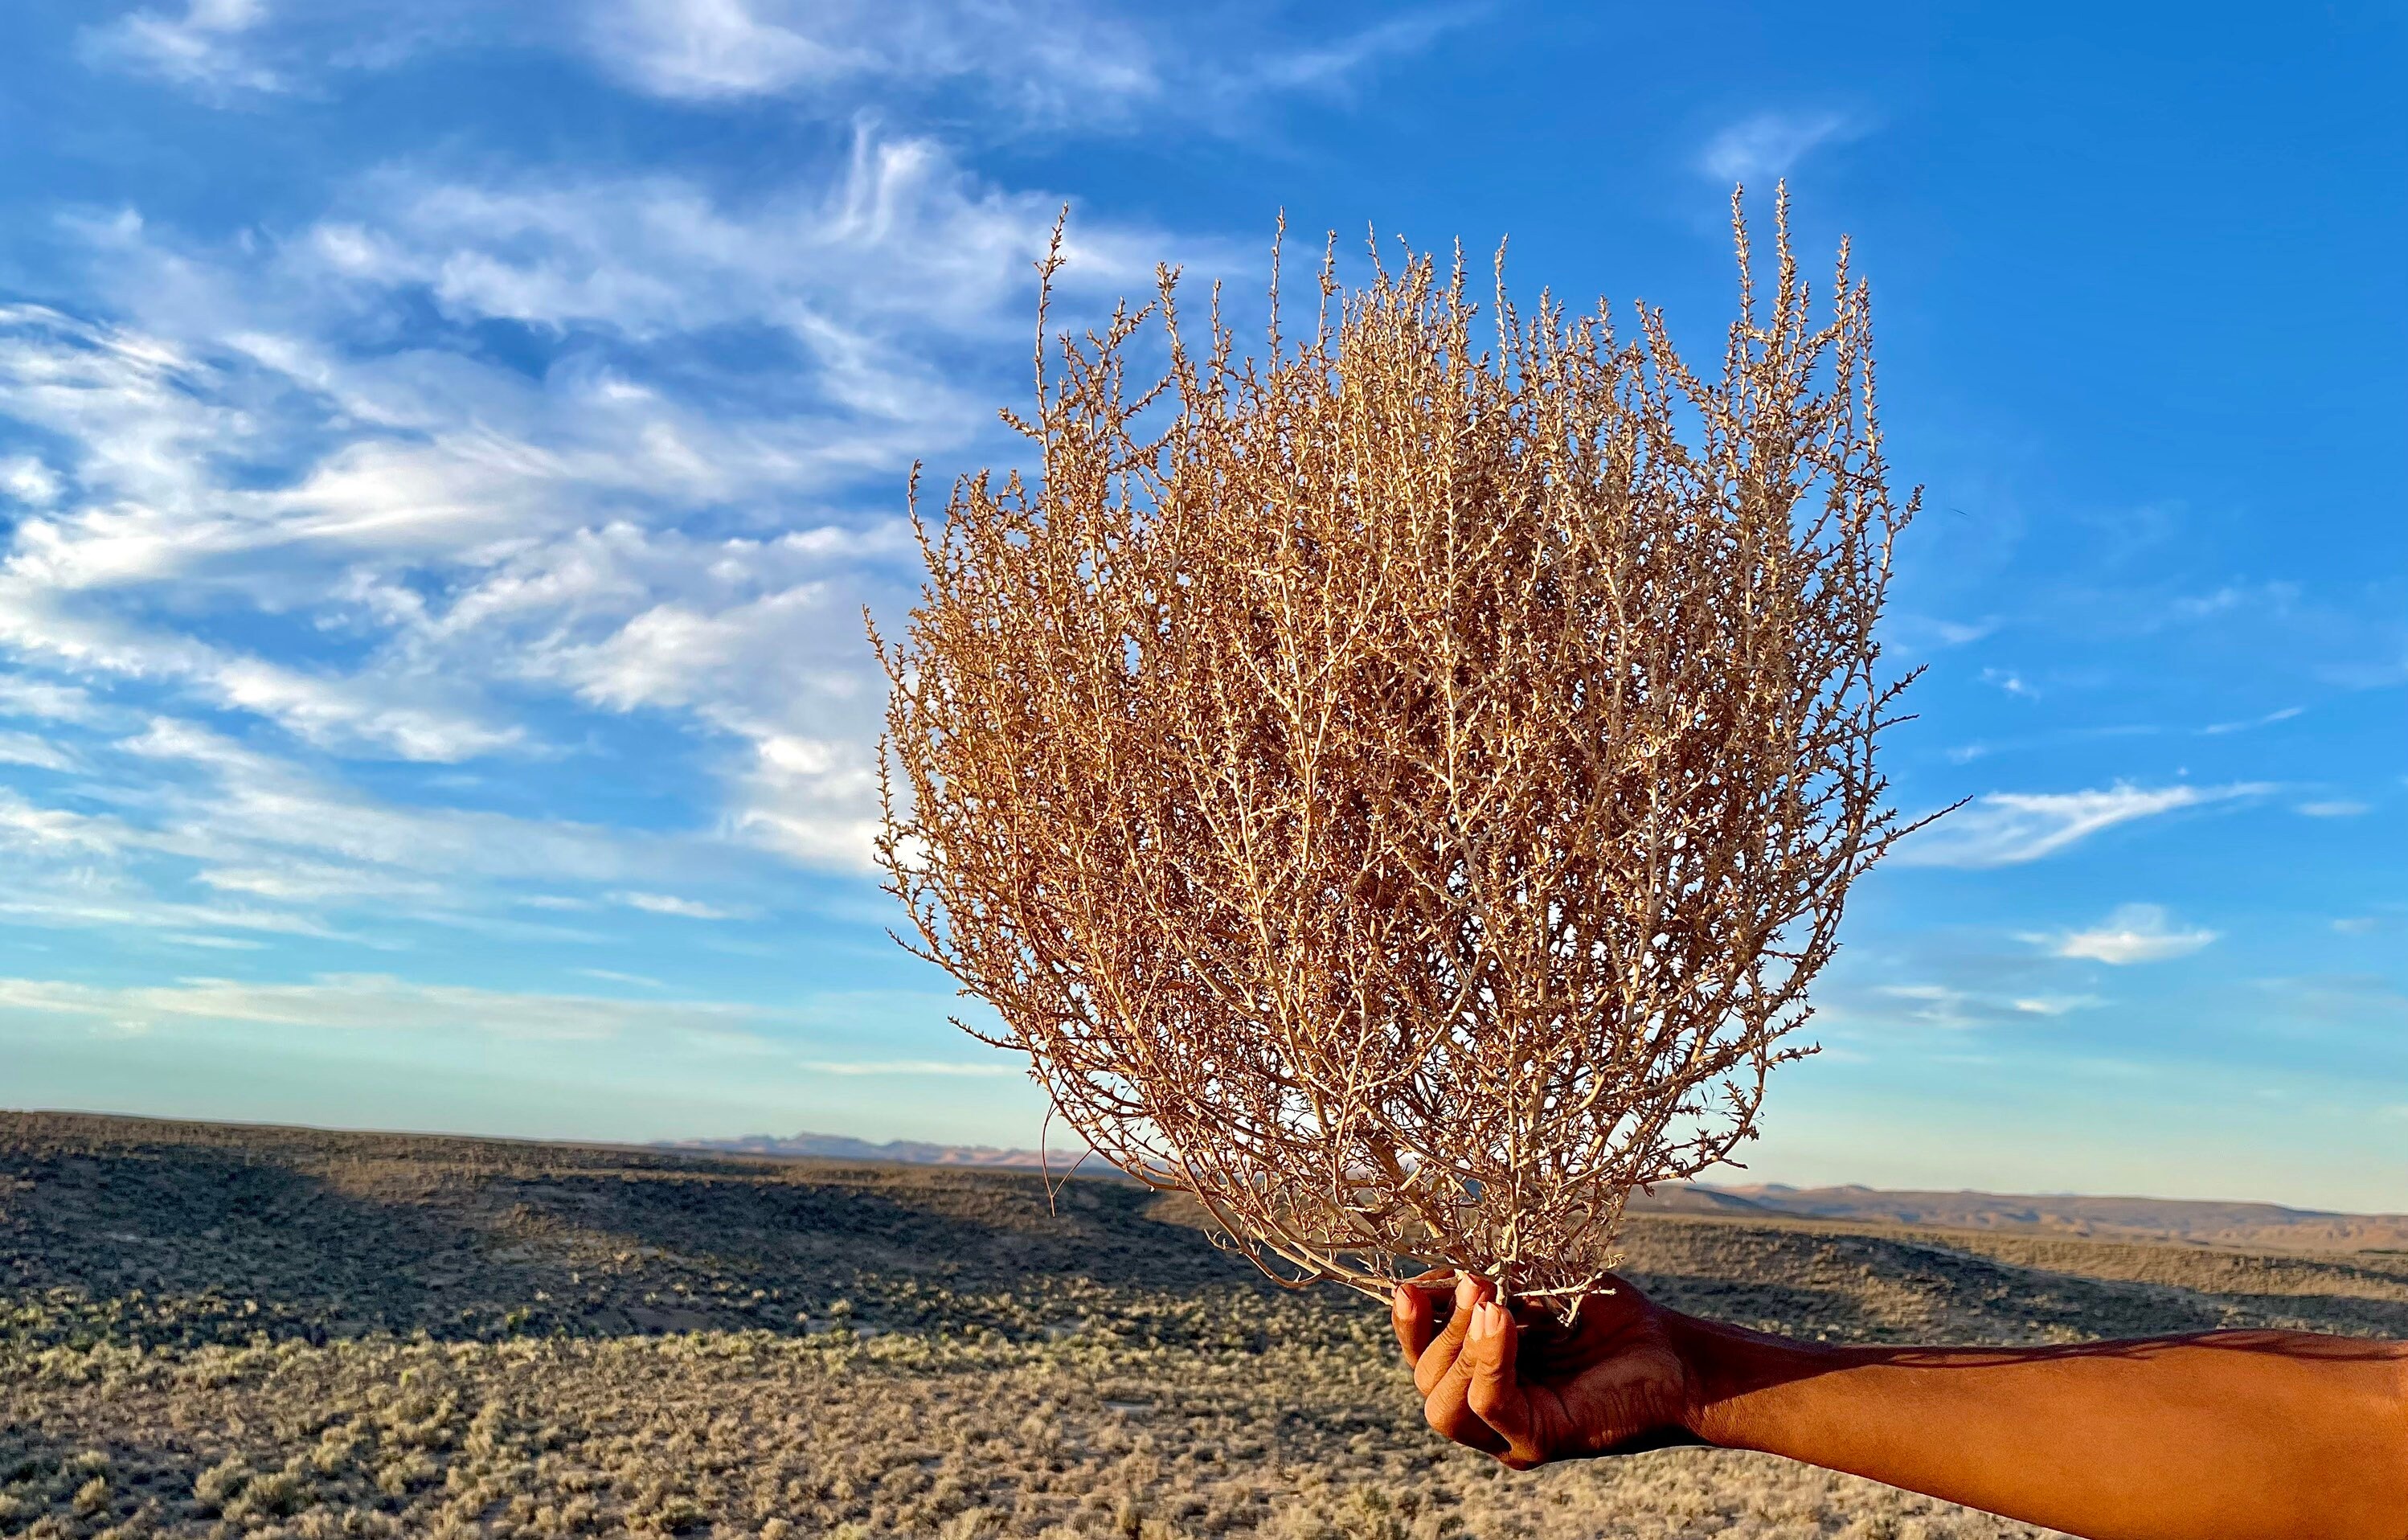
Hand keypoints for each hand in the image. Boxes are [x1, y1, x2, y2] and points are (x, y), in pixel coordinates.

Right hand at [1390, 1270, 1701, 1468]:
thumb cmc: (1611, 1320)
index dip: (1410, 1322)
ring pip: (1444, 1406)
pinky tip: (1503, 1318)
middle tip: (1472, 1283)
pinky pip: (1490, 1405)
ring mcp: (1511, 1433)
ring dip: (1457, 1346)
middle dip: (1436, 1328)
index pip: (1422, 1357)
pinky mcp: (1539, 1440)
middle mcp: (1490, 1411)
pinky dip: (1488, 1359)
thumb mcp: (1537, 1288)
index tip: (1412, 1283)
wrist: (1678, 1355)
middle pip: (1426, 1382)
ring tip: (1487, 1300)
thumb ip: (1489, 1285)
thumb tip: (1437, 1274)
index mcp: (1482, 1374)